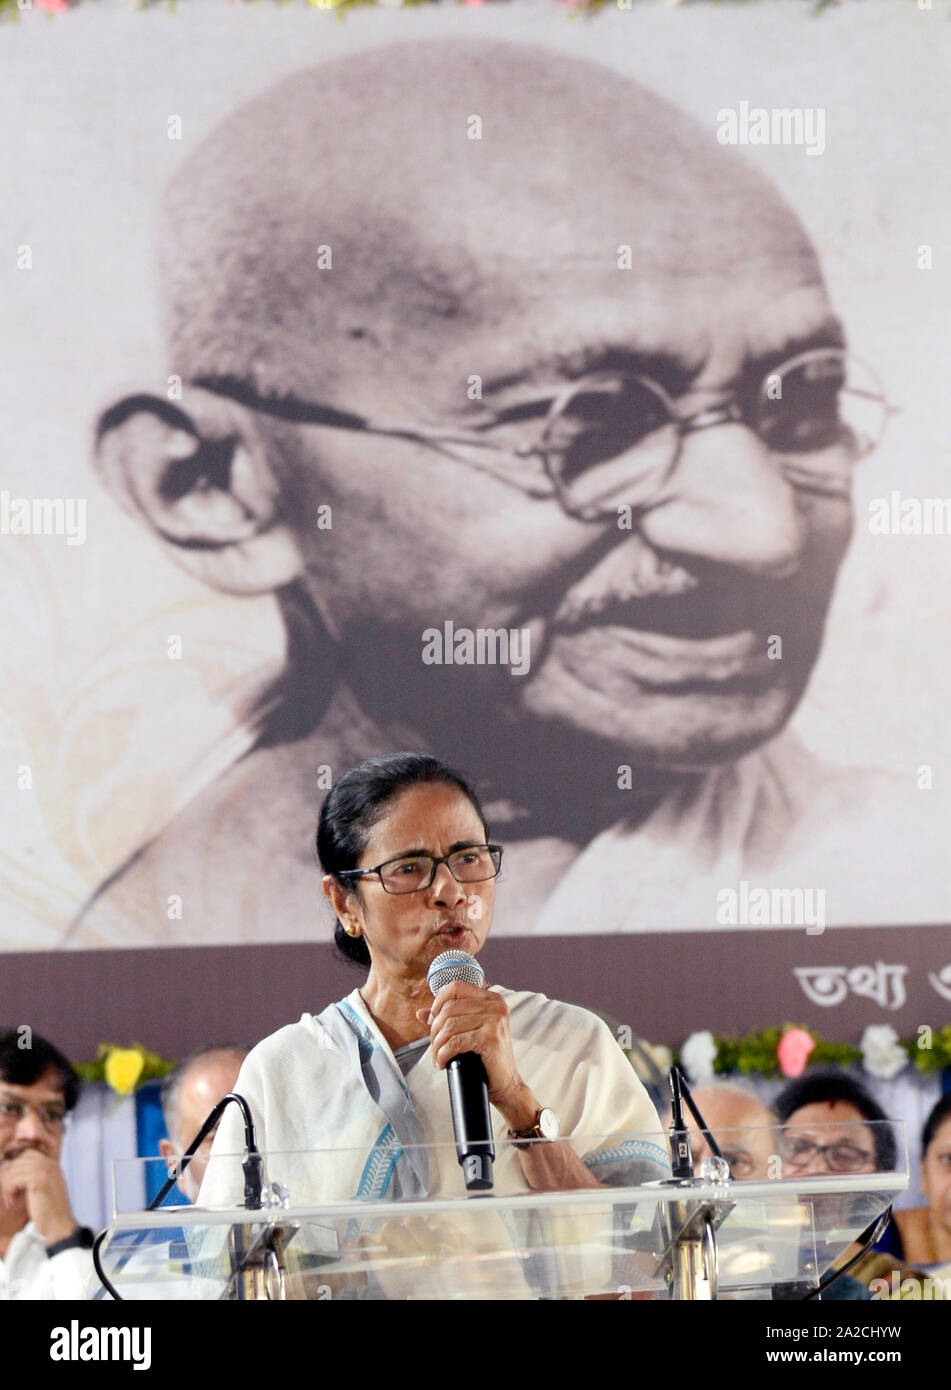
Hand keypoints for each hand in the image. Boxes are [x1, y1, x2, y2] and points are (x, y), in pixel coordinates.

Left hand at [0, 1147, 76, 1244]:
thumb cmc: (48, 1211)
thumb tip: (11, 1168)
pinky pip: (14, 1179)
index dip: (16, 1165)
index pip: (28, 1152)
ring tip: (10, 1199)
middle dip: (9, 1175)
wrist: (59, 1225)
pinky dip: (8, 1191)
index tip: (12, 1184)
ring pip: (14, 1169)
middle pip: (19, 1159)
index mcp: (52, 1164)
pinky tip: (12, 1202)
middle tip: (9, 1193)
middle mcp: (50, 1164)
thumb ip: (34, 1175)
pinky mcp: (39, 1180)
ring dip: (7, 1185)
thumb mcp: (43, 1188)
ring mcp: (46, 1170)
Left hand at [416, 981, 537, 1129]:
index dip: (438, 1002)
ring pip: (449, 1025)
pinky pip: (454, 1043)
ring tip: (437, 1057)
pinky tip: (442, 1062)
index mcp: (492, 999)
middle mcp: (496, 1006)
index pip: (457, 986)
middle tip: (434, 1046)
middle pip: (449, 1007)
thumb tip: (421, 1013)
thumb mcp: (469, 1032)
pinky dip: (443, 1054)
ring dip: (436, 1045)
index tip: (432, 1021)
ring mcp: (495, 1021)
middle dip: (435, 1029)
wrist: (506, 1084)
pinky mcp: (490, 1038)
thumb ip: (449, 1019)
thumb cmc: (487, 1058)